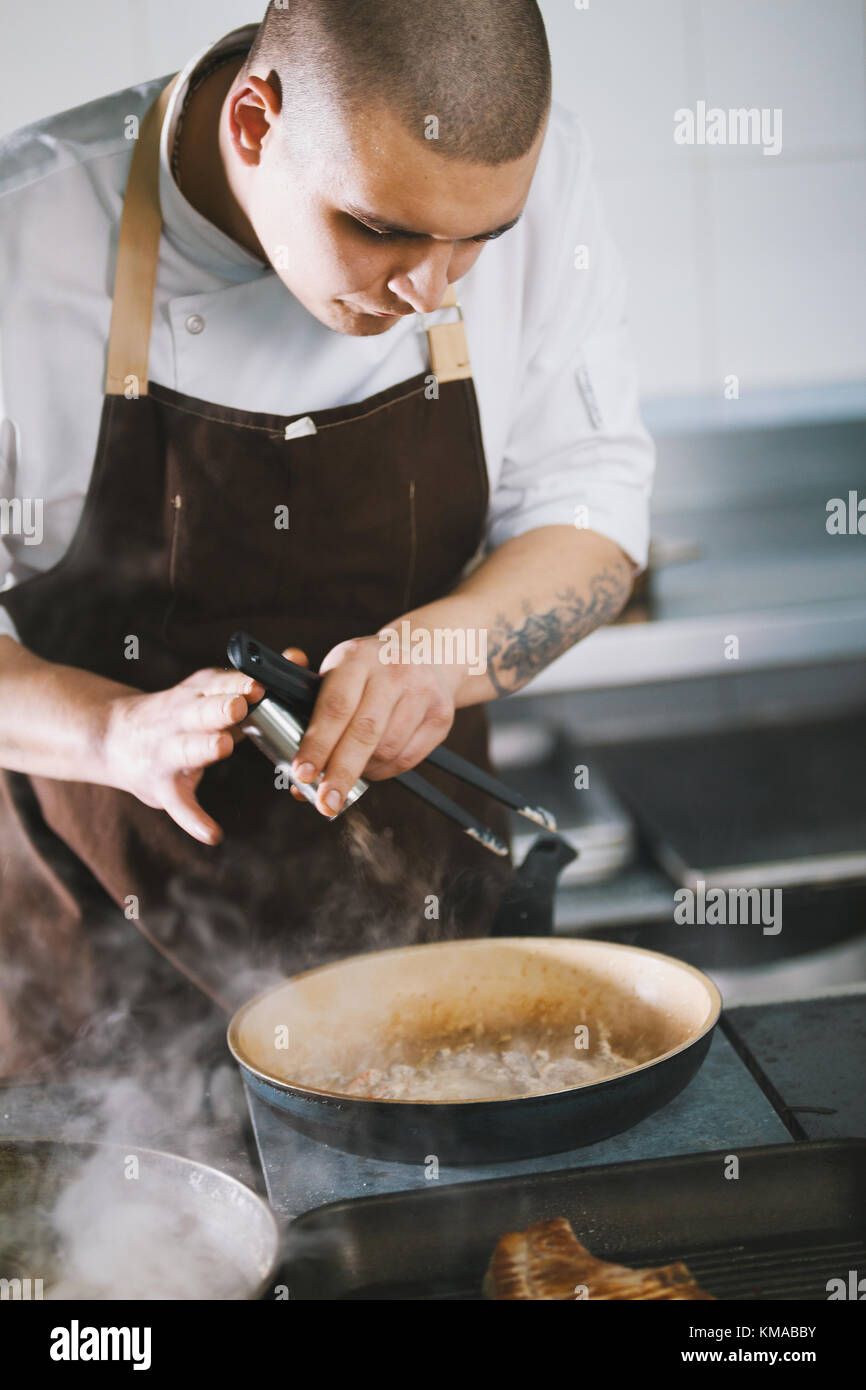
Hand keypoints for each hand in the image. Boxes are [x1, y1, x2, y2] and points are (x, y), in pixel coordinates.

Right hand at [104, 666, 264, 843]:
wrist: (114, 738)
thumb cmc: (181, 715)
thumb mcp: (209, 693)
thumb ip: (252, 682)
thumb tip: (297, 656)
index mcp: (196, 694)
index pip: (217, 684)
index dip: (236, 684)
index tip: (257, 683)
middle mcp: (180, 719)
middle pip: (200, 711)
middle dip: (219, 708)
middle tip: (239, 706)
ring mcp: (168, 753)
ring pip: (187, 749)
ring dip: (204, 748)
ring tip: (222, 746)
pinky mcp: (162, 787)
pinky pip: (180, 806)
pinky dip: (194, 821)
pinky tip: (213, 835)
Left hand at [289, 636, 462, 816]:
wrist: (427, 653)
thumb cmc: (369, 672)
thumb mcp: (336, 673)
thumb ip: (308, 713)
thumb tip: (295, 772)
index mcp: (356, 657)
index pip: (335, 707)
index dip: (317, 745)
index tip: (303, 774)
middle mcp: (392, 670)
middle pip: (364, 733)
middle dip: (341, 773)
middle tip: (325, 803)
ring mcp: (421, 691)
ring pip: (387, 750)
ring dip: (364, 771)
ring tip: (350, 772)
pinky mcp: (441, 714)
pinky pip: (408, 758)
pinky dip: (385, 771)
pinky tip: (374, 766)